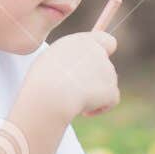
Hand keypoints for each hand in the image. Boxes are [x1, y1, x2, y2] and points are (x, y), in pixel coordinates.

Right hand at [29, 0, 121, 118]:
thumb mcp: (52, 59)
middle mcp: (98, 52)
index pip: (106, 40)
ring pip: (107, 84)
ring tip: (75, 101)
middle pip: (105, 67)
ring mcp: (108, 70)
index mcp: (82, 41)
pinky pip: (111, 101)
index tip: (97, 61)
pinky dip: (100, 108)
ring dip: (95, 93)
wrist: (51, 94)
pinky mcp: (112, 90)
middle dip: (95, 79)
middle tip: (78, 90)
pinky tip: (84, 112)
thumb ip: (69, 58)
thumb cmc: (43, 78)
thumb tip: (75, 69)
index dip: (105, 51)